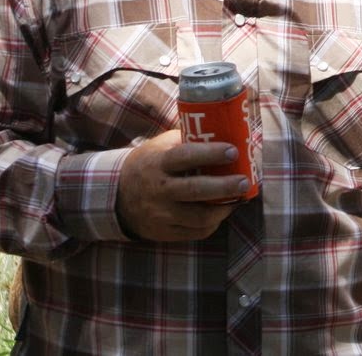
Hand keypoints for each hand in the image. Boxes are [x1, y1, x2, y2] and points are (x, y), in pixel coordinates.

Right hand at [117, 130, 247, 241]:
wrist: (117, 196)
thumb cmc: (150, 163)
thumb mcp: (162, 145)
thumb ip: (189, 139)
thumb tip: (228, 129)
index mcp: (160, 163)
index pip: (186, 156)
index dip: (211, 153)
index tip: (233, 151)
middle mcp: (159, 190)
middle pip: (196, 190)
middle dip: (225, 187)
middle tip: (244, 181)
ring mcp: (161, 214)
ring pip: (199, 217)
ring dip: (224, 208)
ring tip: (238, 198)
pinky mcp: (164, 233)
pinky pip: (195, 232)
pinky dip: (213, 223)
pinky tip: (222, 212)